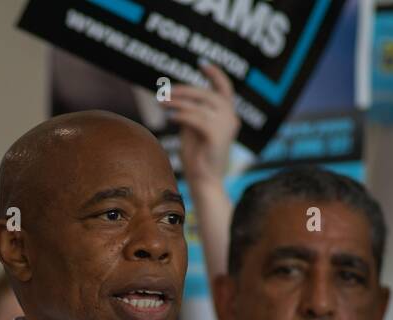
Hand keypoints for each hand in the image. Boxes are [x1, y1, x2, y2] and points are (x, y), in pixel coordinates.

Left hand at [165, 62, 239, 190]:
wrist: (204, 183)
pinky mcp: (216, 136)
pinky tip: (170, 117)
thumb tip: (177, 97)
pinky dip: (181, 115)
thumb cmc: (197, 159)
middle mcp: (231, 119)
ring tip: (161, 102)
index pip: (225, 89)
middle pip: (208, 94)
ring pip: (200, 104)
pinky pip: (195, 118)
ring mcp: (226, 127)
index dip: (215, 74)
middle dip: (185, 90)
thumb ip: (192, 112)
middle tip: (166, 91)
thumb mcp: (194, 130)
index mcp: (228, 116)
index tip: (202, 63)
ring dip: (178, 101)